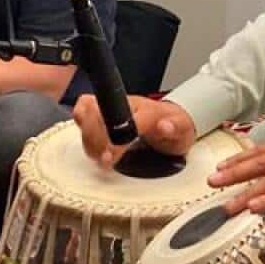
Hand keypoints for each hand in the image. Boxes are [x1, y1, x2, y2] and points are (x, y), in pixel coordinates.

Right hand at [73, 95, 196, 167]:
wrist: (171, 120)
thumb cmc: (174, 126)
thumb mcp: (183, 131)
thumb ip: (175, 128)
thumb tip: (165, 126)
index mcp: (146, 109)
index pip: (126, 120)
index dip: (114, 140)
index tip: (110, 156)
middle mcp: (126, 104)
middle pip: (97, 113)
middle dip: (96, 139)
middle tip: (104, 160)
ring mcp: (112, 106)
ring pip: (85, 112)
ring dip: (87, 138)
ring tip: (99, 157)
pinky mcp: (101, 111)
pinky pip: (82, 112)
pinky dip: (81, 128)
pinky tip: (92, 146)